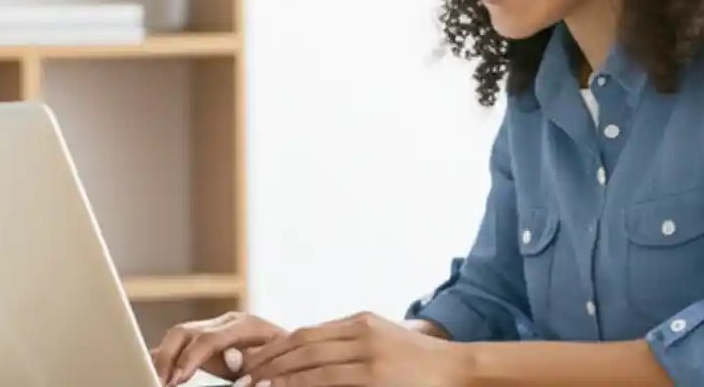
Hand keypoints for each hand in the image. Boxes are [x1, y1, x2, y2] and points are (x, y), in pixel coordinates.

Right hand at [151, 311, 286, 385]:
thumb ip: (254, 359)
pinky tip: (157, 372)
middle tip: (159, 381)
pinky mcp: (207, 340)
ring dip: (164, 358)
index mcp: (245, 326)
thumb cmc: (288, 360)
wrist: (296, 353)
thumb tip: (231, 358)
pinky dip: (167, 358)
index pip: (208, 338)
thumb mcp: (277, 360)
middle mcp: (226, 323)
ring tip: (156, 380)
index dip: (190, 358)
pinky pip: (182, 345)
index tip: (177, 379)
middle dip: (169, 356)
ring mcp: (214, 329)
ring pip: (179, 336)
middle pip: (186, 332)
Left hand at [239, 311, 467, 386]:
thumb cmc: (422, 367)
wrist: (461, 370)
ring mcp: (368, 354)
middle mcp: (361, 332)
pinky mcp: (375, 377)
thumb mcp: (384, 345)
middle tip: (241, 376)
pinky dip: (300, 385)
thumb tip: (313, 361)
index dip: (275, 347)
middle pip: (301, 343)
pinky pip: (327, 380)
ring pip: (309, 361)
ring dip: (276, 376)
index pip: (306, 333)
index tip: (253, 361)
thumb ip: (351, 348)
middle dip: (268, 360)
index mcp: (360, 323)